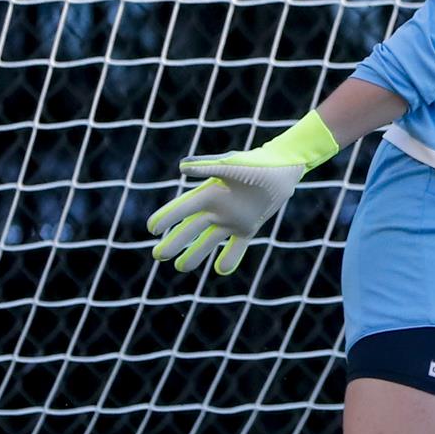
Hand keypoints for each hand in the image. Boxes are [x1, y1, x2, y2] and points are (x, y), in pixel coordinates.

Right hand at [148, 111, 340, 274]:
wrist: (283, 169)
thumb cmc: (255, 163)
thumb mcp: (231, 164)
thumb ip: (207, 166)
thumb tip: (181, 167)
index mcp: (208, 193)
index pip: (182, 208)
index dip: (166, 217)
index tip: (152, 228)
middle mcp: (216, 208)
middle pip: (190, 229)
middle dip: (174, 242)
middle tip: (158, 256)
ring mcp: (232, 219)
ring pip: (209, 241)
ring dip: (195, 254)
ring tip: (181, 267)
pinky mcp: (248, 227)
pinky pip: (237, 246)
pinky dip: (230, 257)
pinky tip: (222, 270)